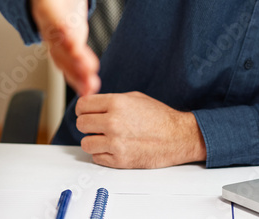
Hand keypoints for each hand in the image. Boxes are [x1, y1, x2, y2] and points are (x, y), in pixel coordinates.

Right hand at [29, 0, 110, 96]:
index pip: (51, 7)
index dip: (58, 22)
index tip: (69, 34)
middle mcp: (49, 12)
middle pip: (56, 37)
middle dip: (70, 54)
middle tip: (86, 70)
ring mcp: (56, 29)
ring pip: (61, 54)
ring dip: (75, 71)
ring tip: (91, 87)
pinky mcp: (66, 41)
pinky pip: (69, 60)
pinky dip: (77, 74)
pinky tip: (91, 88)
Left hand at [76, 92, 206, 168]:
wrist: (177, 137)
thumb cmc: (159, 117)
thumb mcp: (135, 98)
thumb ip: (111, 101)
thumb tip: (92, 105)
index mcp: (117, 103)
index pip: (82, 105)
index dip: (83, 109)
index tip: (86, 112)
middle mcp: (113, 122)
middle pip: (81, 124)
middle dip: (88, 125)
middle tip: (97, 126)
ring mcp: (115, 143)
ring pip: (85, 143)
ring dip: (94, 141)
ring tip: (107, 138)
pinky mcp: (118, 160)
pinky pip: (96, 157)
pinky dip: (103, 154)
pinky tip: (115, 148)